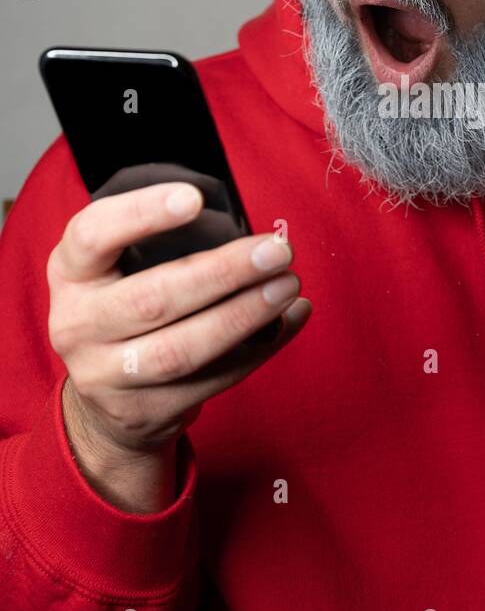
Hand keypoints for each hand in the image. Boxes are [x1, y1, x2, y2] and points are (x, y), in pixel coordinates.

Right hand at [48, 181, 310, 459]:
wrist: (106, 404)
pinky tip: (287, 320)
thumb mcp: (117, 269)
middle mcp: (77, 324)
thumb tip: (248, 226)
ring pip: (182, 350)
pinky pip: (210, 380)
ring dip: (244, 316)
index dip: (141, 214)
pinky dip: (257, 349)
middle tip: (276, 251)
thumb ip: (160, 243)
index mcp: (71, 272)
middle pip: (152, 299)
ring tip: (287, 286)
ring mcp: (105, 375)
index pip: (92, 235)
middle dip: (223, 272)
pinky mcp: (143, 412)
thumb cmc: (125, 309)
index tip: (195, 198)